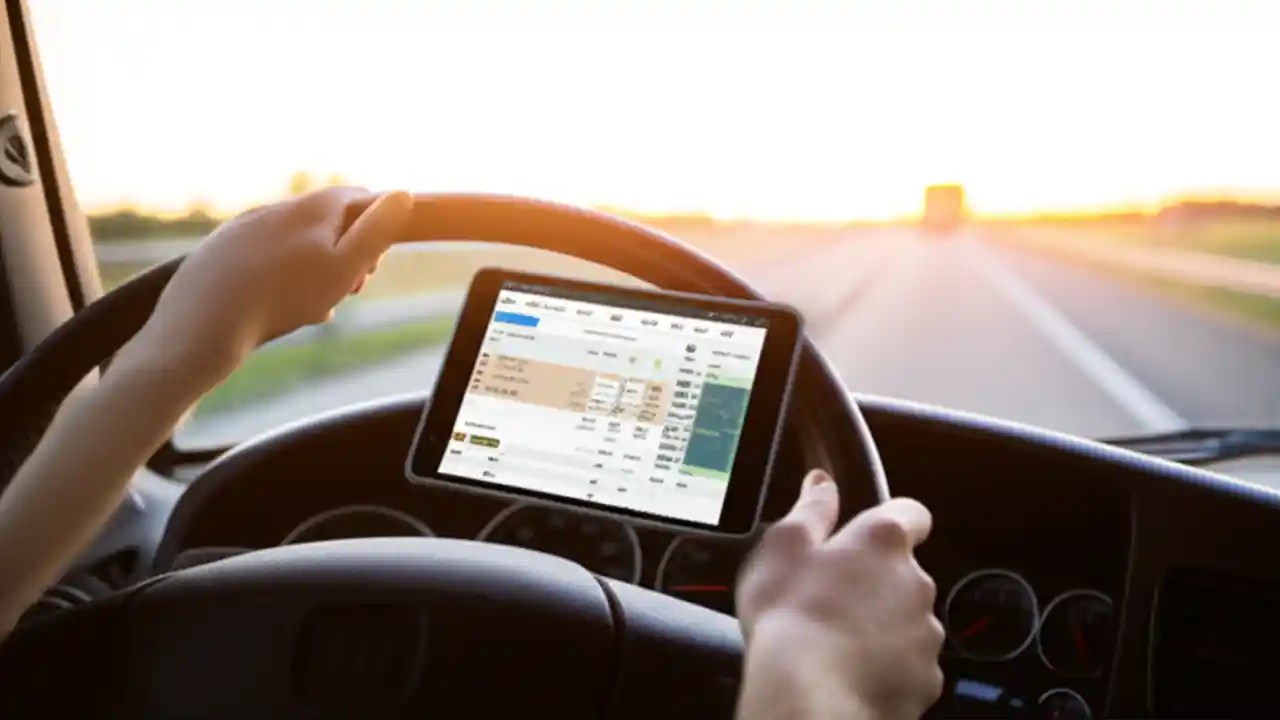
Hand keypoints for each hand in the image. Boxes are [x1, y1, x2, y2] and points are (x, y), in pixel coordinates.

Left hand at [127, 187, 412, 382]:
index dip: (378, 228)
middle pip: (327, 220)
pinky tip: (282, 308)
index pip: (361, 197)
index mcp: (313, 207)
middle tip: (352, 288)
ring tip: (318, 305)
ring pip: (296, 242)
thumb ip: (377, 230)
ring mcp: (244, 226)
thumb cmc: (284, 296)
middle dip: (346, 251)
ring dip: (315, 268)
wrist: (204, 324)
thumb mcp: (345, 265)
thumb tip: (403, 195)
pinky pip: (264, 258)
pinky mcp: (219, 251)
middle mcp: (278, 207)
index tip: (376, 262)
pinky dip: (283, 277)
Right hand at [736, 471, 943, 719]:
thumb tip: (822, 483)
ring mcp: (926, 633)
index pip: (910, 512)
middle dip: (876, 582)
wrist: (810, 696)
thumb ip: (810, 509)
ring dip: (883, 625)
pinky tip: (853, 672)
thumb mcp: (782, 548)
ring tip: (837, 641)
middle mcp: (916, 581)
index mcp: (883, 541)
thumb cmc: (790, 618)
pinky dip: (888, 666)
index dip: (891, 520)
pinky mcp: (927, 677)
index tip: (866, 534)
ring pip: (908, 620)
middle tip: (832, 598)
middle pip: (904, 572)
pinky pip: (910, 664)